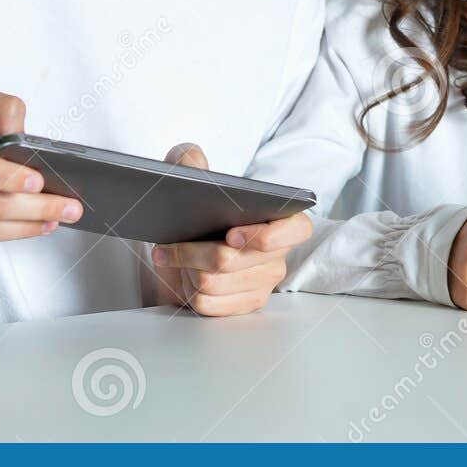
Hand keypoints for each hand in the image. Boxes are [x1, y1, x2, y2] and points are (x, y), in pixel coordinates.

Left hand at [148, 144, 311, 316]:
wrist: (183, 250)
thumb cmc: (197, 212)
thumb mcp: (190, 178)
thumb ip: (190, 161)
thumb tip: (189, 160)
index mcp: (282, 219)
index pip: (297, 230)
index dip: (267, 235)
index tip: (231, 234)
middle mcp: (279, 254)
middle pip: (231, 260)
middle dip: (193, 251)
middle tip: (169, 244)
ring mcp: (263, 283)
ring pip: (213, 283)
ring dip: (186, 271)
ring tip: (179, 259)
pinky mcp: (243, 305)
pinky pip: (208, 305)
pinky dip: (188, 293)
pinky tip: (186, 280)